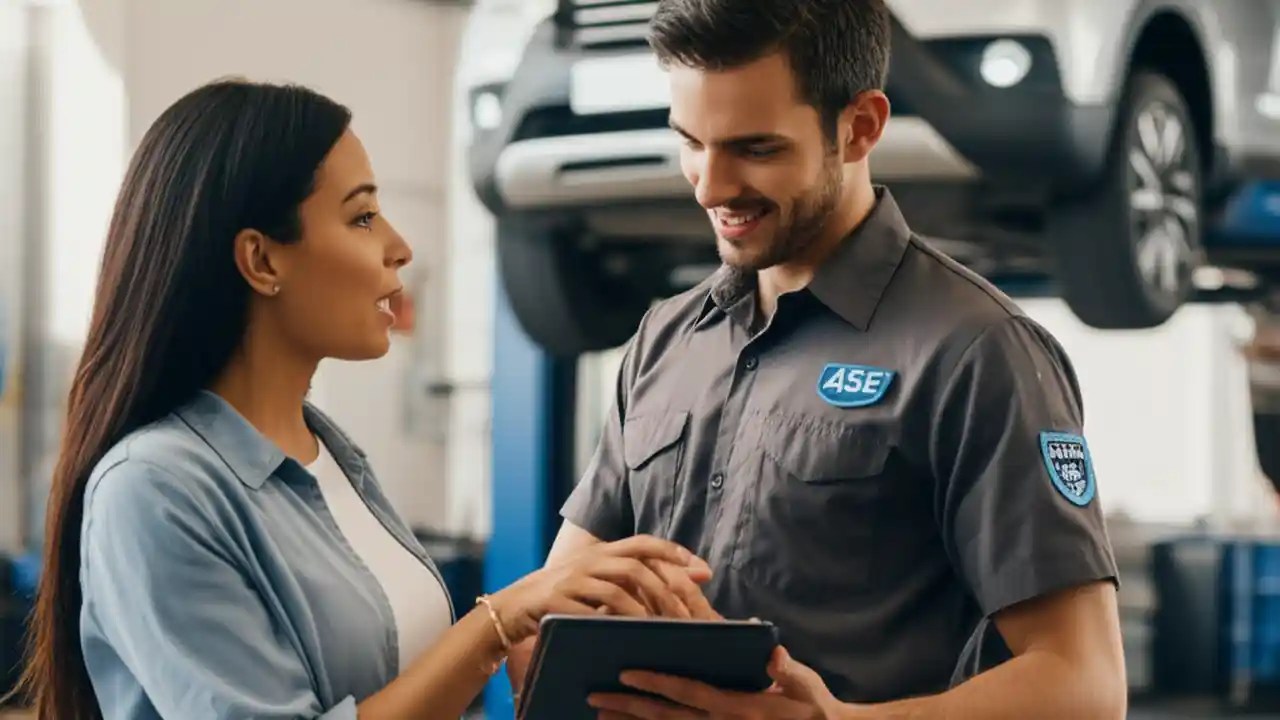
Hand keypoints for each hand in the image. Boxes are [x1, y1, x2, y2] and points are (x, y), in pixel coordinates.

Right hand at [488, 535, 714, 643]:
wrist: (511, 607)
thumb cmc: (562, 596)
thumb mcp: (597, 582)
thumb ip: (633, 579)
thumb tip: (688, 577)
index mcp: (600, 552)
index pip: (643, 542)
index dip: (673, 551)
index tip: (701, 568)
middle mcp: (588, 561)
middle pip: (636, 567)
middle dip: (665, 590)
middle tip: (687, 614)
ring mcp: (571, 580)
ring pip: (617, 589)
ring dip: (643, 610)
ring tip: (662, 628)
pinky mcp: (555, 601)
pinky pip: (591, 611)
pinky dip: (614, 622)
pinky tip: (629, 635)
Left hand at [588, 646, 840, 719]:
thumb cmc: (815, 709)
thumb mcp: (806, 686)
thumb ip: (788, 670)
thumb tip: (773, 654)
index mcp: (740, 708)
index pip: (690, 693)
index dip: (657, 684)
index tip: (627, 674)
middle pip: (666, 718)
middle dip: (628, 708)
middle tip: (594, 697)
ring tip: (599, 717)